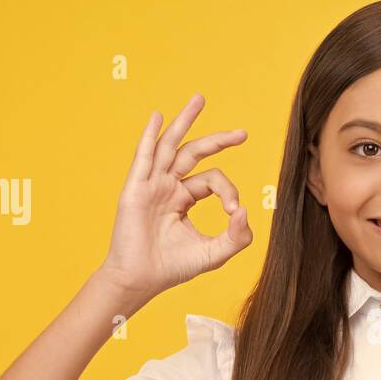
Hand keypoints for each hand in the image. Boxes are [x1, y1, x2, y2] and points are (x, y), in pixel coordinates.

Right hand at [99, 92, 252, 300]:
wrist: (141, 280)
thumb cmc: (173, 268)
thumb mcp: (215, 252)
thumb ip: (237, 236)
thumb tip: (245, 209)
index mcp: (184, 199)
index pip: (212, 181)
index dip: (228, 190)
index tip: (233, 211)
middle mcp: (168, 187)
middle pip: (193, 153)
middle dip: (218, 140)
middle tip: (242, 133)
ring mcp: (151, 185)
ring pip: (169, 146)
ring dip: (184, 121)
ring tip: (200, 99)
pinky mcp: (136, 188)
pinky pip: (144, 156)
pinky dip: (150, 135)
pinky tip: (158, 116)